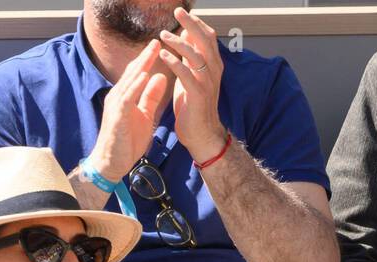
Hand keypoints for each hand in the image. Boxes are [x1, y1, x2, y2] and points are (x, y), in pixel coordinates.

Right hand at [88, 40, 167, 181]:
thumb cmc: (127, 142)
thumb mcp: (145, 115)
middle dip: (145, 57)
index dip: (148, 59)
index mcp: (126, 96)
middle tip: (157, 40)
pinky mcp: (117, 116)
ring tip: (152, 51)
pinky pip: (126, 97)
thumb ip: (150, 96)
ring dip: (141, 65)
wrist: (112, 164)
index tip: (161, 46)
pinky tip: (144, 75)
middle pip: (133, 72)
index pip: (137, 73)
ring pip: (129, 81)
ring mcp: (116, 106)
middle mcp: (118, 97)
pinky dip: (135, 86)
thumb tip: (160, 76)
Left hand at [159, 8, 226, 162]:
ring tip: (163, 34)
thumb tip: (185, 33)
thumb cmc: (194, 105)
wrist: (201, 134)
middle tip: (176, 11)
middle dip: (190, 23)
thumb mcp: (192, 76)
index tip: (182, 12)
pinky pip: (187, 74)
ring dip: (178, 42)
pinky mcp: (199, 95)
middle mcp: (214, 70)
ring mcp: (208, 82)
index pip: (208, 36)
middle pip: (205, 39)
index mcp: (214, 64)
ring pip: (196, 55)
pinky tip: (163, 55)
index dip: (196, 22)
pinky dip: (174, 63)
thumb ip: (190, 56)